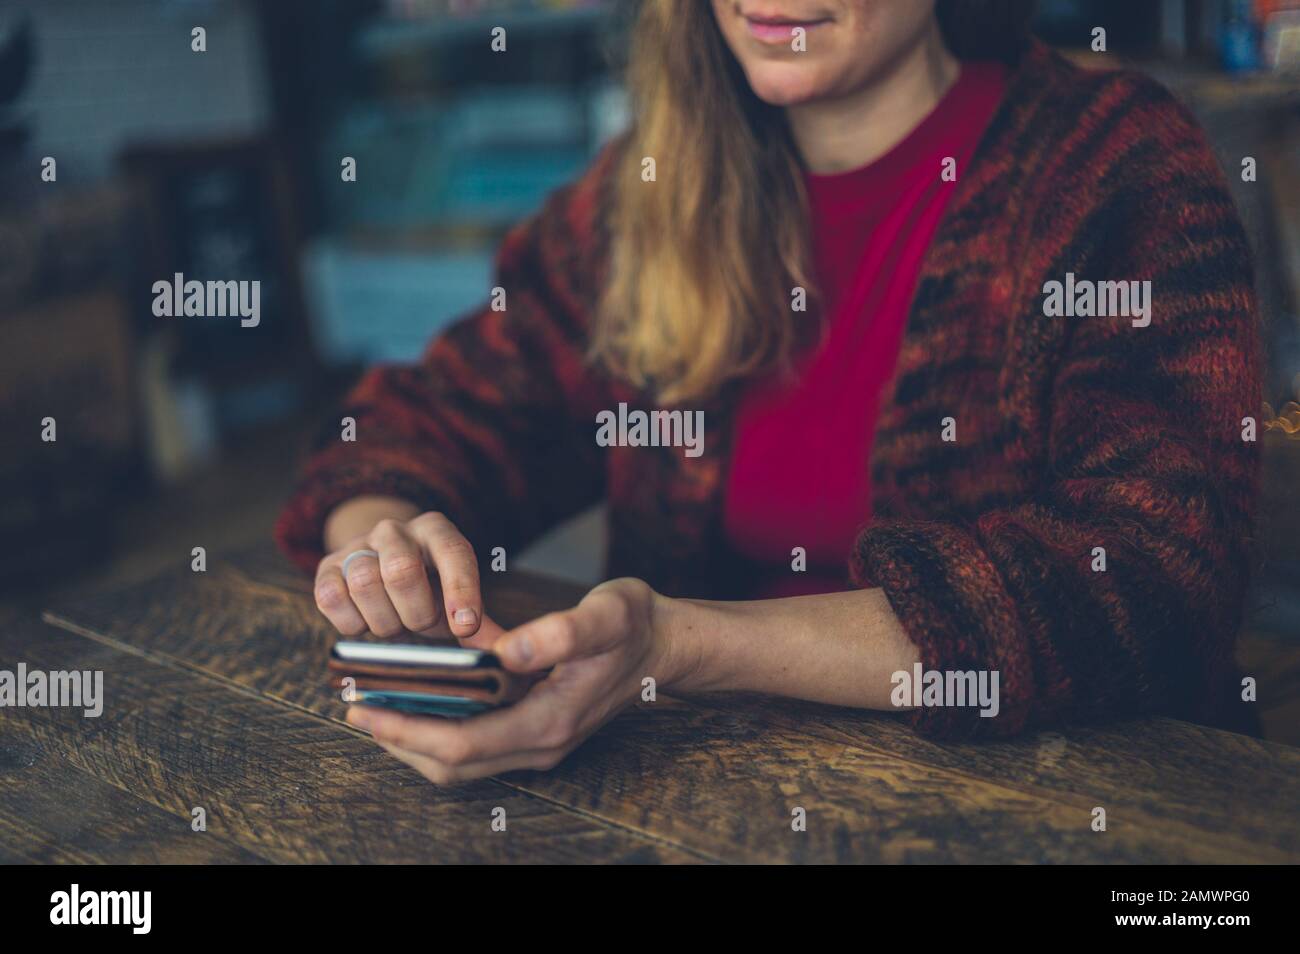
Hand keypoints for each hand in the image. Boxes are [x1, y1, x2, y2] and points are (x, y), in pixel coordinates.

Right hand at [315, 509, 502, 642]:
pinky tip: (365, 621)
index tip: (464, 628)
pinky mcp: (325, 567)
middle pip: (402, 570)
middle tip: (421, 626)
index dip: (460, 590)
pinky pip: (330, 596)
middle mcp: (396, 530)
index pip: (453, 553)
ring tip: (394, 624)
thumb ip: (480, 625)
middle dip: (415, 612)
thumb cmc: (428, 591)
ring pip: (364, 582)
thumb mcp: (456, 601)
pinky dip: (350, 621)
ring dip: (383, 619)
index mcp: (437, 531)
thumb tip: (504, 653)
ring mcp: (358, 545)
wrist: (381, 569)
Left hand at [346, 577, 689, 783]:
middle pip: (452, 764)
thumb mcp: (605, 615)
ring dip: (414, 740)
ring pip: (461, 761)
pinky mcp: (536, 729)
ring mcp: (539, 741)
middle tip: (354, 708)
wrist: (666, 643)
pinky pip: (475, 744)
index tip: (365, 709)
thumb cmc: (634, 625)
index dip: (408, 731)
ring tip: (376, 706)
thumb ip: (559, 632)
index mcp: (549, 721)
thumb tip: (504, 650)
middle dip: (399, 741)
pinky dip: (439, 729)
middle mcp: (540, 742)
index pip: (463, 743)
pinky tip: (420, 698)